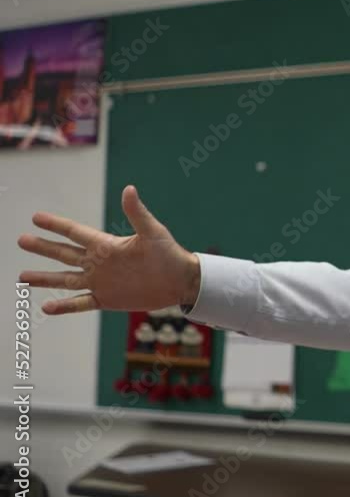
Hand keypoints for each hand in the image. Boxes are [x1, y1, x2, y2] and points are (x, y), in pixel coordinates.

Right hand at [17, 185, 200, 314]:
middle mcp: (99, 262)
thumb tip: (129, 189)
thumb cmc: (169, 253)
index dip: (56, 225)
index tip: (36, 217)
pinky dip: (64, 306)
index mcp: (106, 244)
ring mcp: (101, 282)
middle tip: (22, 240)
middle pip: (64, 253)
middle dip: (43, 247)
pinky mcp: (107, 299)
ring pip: (65, 279)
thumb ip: (137, 213)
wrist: (180, 281)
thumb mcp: (152, 232)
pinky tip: (46, 307)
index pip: (74, 232)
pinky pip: (80, 302)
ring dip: (45, 278)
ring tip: (22, 276)